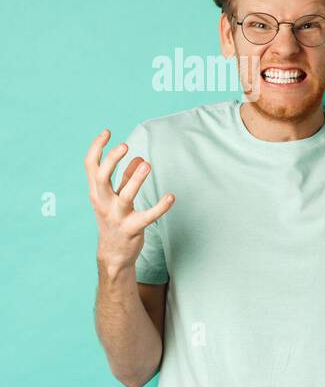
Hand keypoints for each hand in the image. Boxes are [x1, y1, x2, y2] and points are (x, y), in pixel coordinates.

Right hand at [85, 129, 174, 274]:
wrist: (113, 254)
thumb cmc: (115, 220)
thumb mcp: (116, 198)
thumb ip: (126, 178)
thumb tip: (139, 158)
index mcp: (96, 192)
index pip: (90, 166)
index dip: (97, 148)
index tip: (107, 132)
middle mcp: (102, 202)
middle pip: (101, 177)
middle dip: (111, 160)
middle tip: (125, 145)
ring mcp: (116, 216)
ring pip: (124, 195)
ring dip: (135, 179)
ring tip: (147, 164)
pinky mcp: (132, 228)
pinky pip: (147, 216)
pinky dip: (160, 207)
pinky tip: (171, 197)